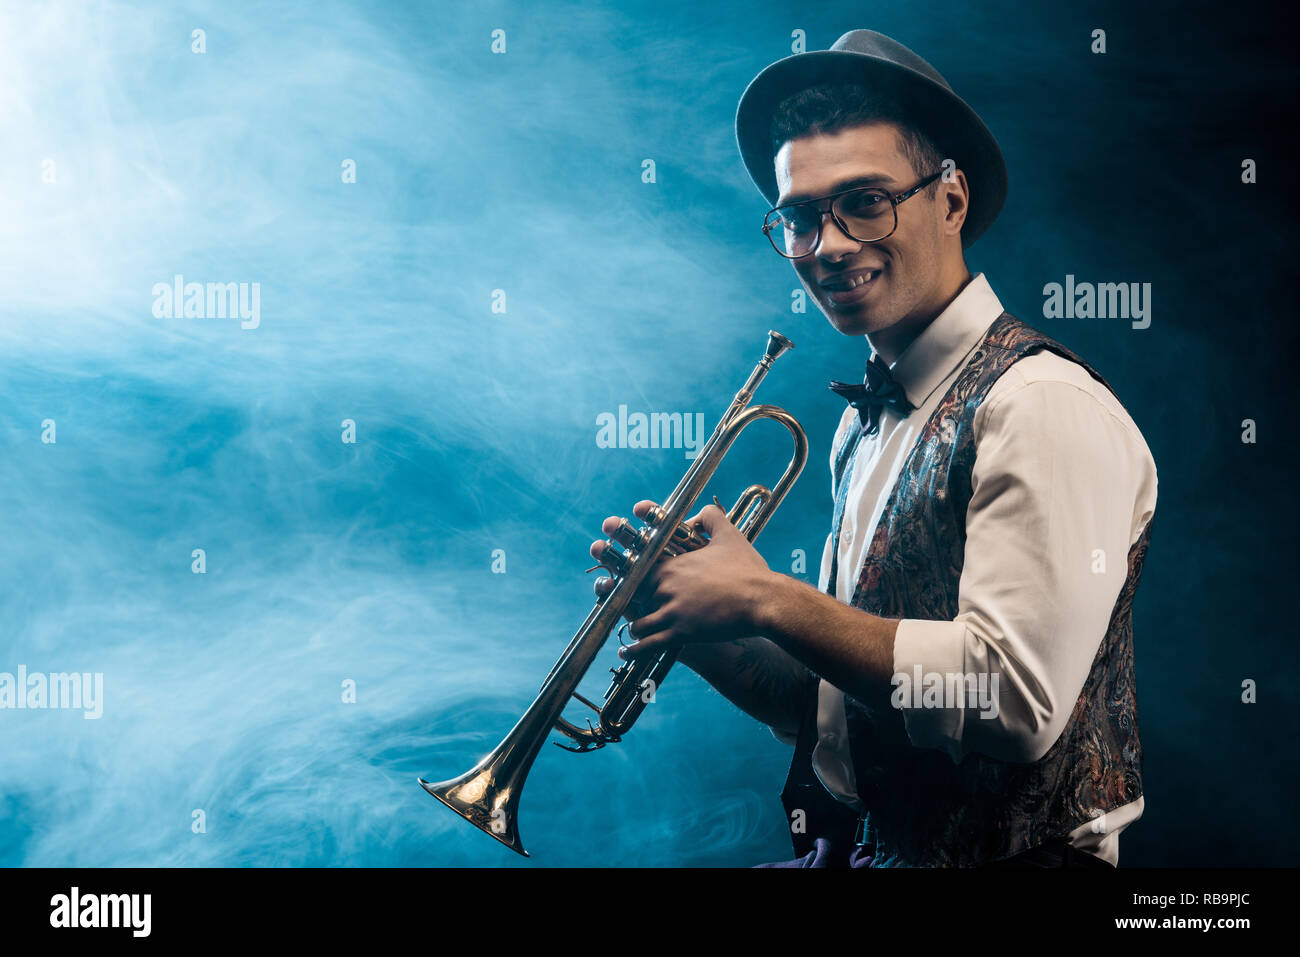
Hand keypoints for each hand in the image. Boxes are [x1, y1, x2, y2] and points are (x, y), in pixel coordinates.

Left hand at [589, 500, 773, 659]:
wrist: (763, 601)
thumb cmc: (748, 569)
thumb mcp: (730, 535)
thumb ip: (711, 518)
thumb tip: (699, 513)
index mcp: (673, 564)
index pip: (637, 561)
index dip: (620, 558)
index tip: (604, 551)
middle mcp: (666, 586)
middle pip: (632, 591)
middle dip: (620, 593)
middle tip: (611, 595)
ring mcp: (672, 610)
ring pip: (637, 620)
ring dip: (633, 624)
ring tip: (631, 627)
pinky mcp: (680, 633)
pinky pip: (649, 644)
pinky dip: (635, 649)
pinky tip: (626, 651)